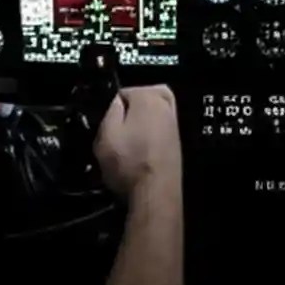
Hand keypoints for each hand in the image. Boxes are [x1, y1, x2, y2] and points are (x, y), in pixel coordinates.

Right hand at [94, 85, 180, 200]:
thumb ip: (110, 110)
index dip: (110, 108)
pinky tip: (141, 149)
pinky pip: (160, 127)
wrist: (156, 193)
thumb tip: (117, 99)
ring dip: (141, 122)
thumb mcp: (106, 135)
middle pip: (141, 99)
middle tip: (118, 131)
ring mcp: (175, 123)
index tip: (106, 125)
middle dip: (129, 111)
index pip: (122, 91)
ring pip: (152, 113)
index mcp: (149, 96)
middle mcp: (166, 104)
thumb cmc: (129, 162)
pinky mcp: (178, 140)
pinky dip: (150, 133)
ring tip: (128, 140)